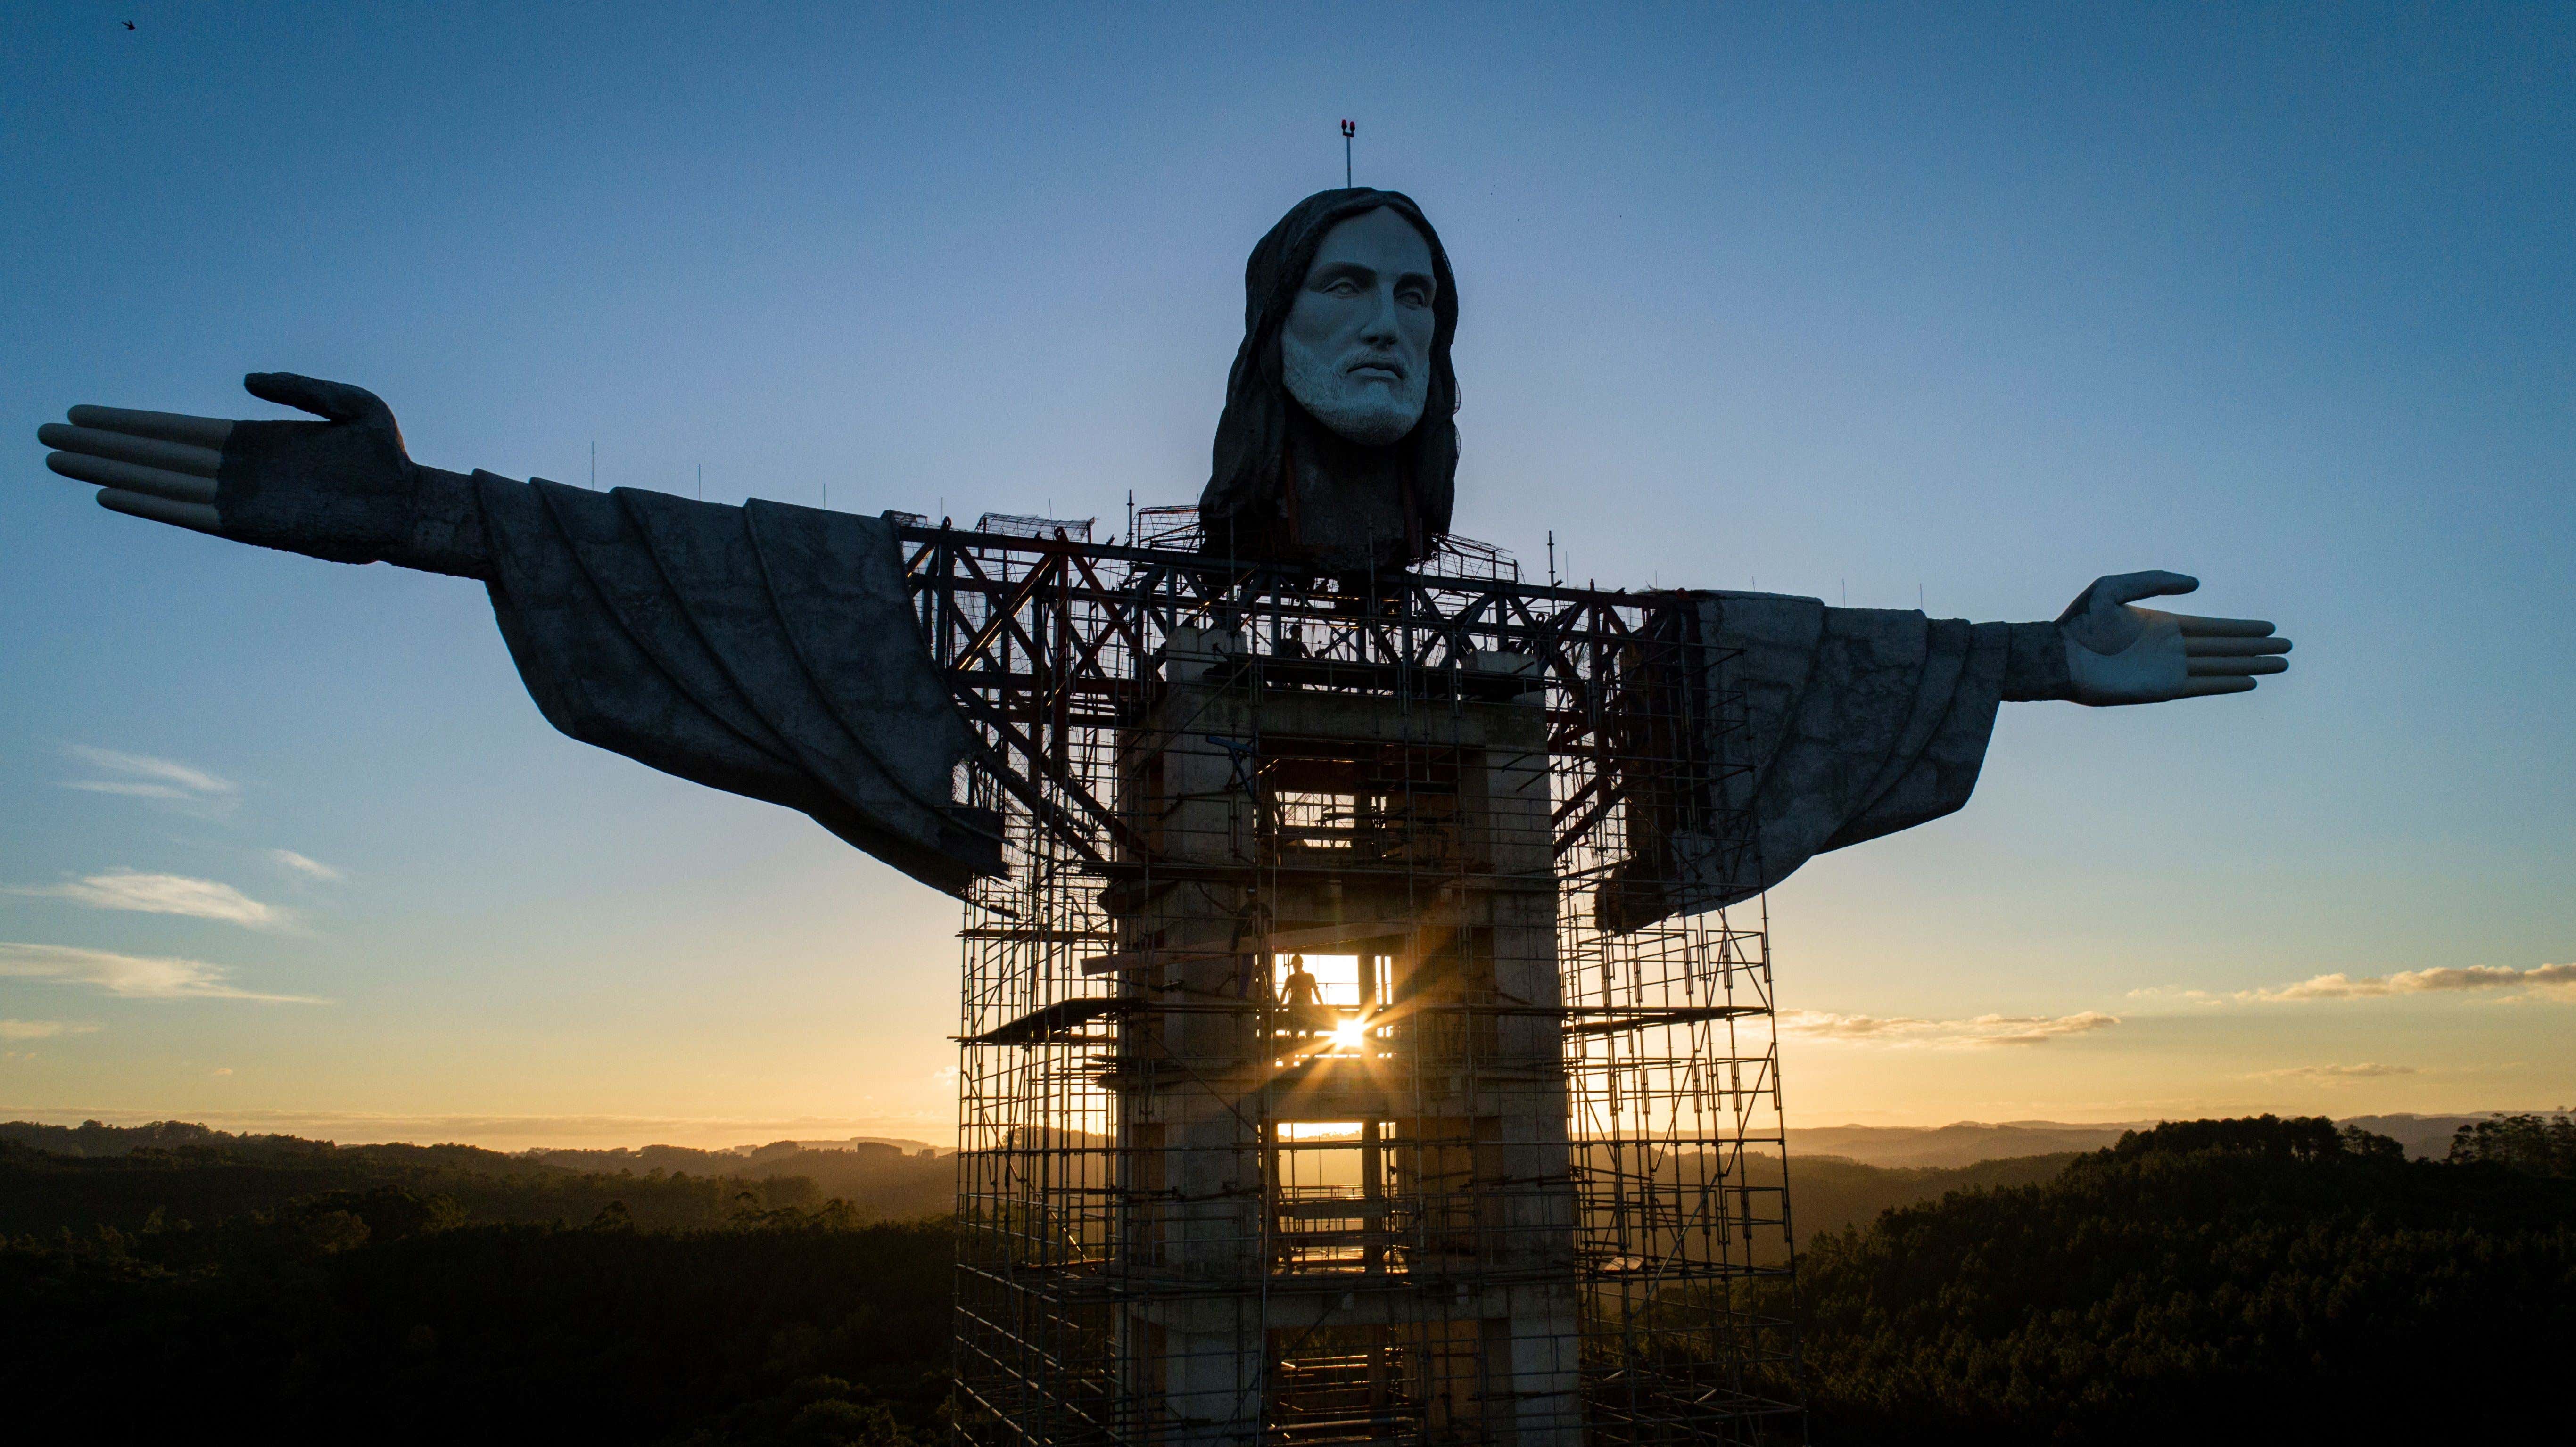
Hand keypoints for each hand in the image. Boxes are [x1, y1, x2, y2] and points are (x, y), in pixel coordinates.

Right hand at [40, 373, 422, 562]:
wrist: (413, 505)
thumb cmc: (389, 456)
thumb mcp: (352, 403)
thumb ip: (300, 387)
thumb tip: (245, 381)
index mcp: (253, 439)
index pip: (173, 429)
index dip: (127, 422)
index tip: (83, 413)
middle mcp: (237, 469)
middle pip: (152, 454)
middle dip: (100, 445)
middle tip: (45, 434)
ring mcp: (241, 497)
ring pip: (159, 482)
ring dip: (108, 472)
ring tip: (59, 461)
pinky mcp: (254, 526)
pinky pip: (190, 515)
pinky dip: (150, 505)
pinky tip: (110, 494)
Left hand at [2058, 570, 2290, 705]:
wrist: (2059, 655)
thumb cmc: (2080, 621)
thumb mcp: (2114, 588)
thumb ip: (2156, 580)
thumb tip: (2197, 584)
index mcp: (2163, 624)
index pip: (2213, 628)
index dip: (2242, 629)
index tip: (2270, 628)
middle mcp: (2171, 648)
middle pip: (2224, 647)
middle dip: (2256, 647)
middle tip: (2288, 648)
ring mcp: (2168, 669)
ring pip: (2221, 666)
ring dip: (2251, 665)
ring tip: (2281, 664)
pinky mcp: (2161, 689)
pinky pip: (2202, 686)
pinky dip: (2227, 683)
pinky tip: (2251, 681)